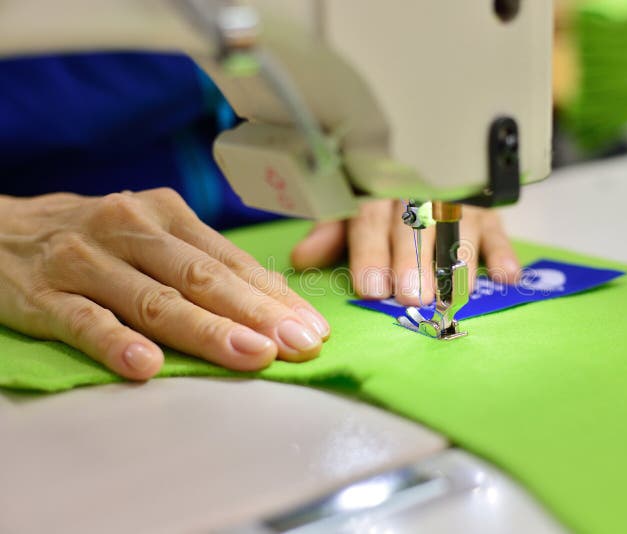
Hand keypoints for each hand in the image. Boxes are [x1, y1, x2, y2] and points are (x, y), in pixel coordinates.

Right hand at [0, 188, 328, 380]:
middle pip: (202, 277)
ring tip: (250, 355)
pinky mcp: (43, 293)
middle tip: (299, 345)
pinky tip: (145, 366)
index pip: (231, 260)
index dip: (275, 296)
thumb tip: (272, 302)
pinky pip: (83, 320)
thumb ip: (203, 265)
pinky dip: (115, 342)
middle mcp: (131, 230)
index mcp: (166, 216)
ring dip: (205, 329)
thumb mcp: (151, 238)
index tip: (313, 328)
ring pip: (153, 299)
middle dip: (257, 314)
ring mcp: (86, 260)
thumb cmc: (95, 239)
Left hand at [291, 200, 520, 304]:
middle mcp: (416, 196)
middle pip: (415, 227)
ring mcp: (456, 203)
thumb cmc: (380, 201)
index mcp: (376, 194)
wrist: (424, 159)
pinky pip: (497, 230)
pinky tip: (504, 277)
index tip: (371, 288)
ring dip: (456, 262)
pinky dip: (503, 253)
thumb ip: (330, 233)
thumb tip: (301, 258)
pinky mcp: (488, 213)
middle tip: (413, 296)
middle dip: (413, 262)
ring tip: (454, 294)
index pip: (371, 221)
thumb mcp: (349, 210)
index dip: (371, 254)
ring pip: (457, 228)